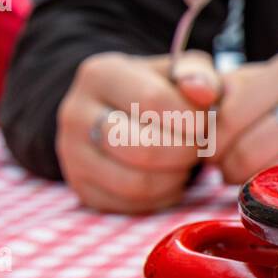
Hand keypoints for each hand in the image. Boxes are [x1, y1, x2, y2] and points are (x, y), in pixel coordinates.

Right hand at [56, 51, 221, 213]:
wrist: (121, 113)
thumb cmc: (160, 91)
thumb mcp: (180, 72)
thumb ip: (198, 75)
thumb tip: (203, 92)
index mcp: (100, 74)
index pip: (154, 101)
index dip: (192, 119)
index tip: (204, 124)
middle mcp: (75, 113)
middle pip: (144, 148)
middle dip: (185, 152)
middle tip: (198, 148)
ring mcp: (72, 154)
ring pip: (136, 183)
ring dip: (175, 178)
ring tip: (185, 163)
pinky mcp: (82, 188)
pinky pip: (131, 204)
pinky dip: (162, 197)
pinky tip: (169, 178)